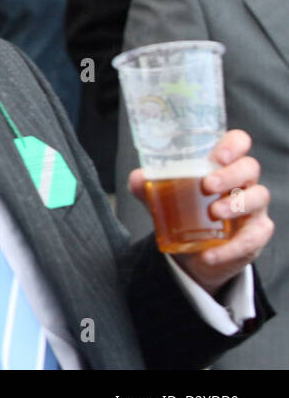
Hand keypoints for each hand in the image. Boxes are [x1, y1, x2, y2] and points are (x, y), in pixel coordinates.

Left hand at [128, 130, 272, 295]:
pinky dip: (231, 247)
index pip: (238, 142)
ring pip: (258, 197)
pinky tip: (210, 254)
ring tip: (213, 212)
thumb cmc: (186, 211)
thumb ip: (149, 186)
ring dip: (236, 204)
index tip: (217, 156)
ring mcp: (253, 207)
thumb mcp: (164, 197)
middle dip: (230, 174)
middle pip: (249, 168)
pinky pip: (254, 238)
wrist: (196, 251)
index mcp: (223, 165)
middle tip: (207, 185)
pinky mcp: (256, 234)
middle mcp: (243, 182)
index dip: (233, 144)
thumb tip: (139, 178)